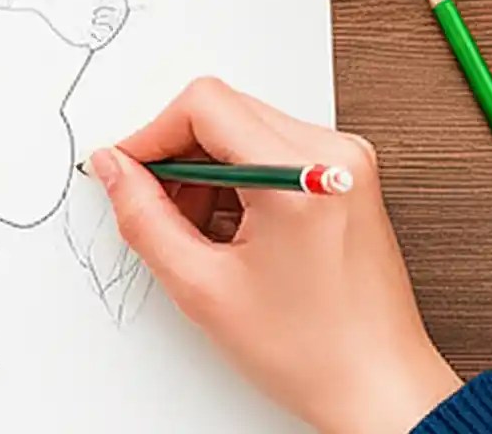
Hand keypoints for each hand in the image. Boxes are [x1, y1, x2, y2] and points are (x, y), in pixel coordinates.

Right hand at [87, 77, 461, 433]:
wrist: (378, 387)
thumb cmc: (311, 351)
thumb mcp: (202, 287)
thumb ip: (144, 217)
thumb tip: (114, 168)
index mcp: (302, 173)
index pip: (205, 104)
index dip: (152, 134)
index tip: (128, 170)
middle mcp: (333, 153)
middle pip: (224, 111)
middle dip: (178, 156)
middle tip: (157, 210)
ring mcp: (347, 161)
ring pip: (245, 129)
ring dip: (206, 172)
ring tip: (201, 236)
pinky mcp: (347, 176)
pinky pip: (272, 151)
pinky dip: (237, 181)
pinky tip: (231, 233)